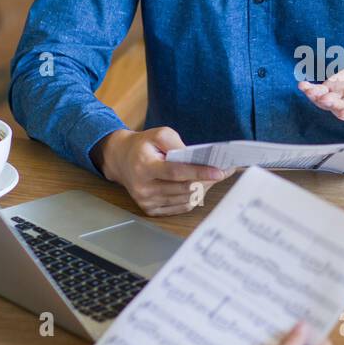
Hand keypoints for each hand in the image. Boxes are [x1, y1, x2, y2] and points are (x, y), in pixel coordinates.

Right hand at [95, 127, 233, 216]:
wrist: (120, 160)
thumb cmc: (143, 146)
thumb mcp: (158, 134)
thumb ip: (177, 143)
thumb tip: (197, 159)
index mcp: (144, 166)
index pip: (176, 172)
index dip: (199, 172)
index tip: (219, 172)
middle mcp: (144, 188)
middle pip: (183, 188)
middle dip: (206, 180)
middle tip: (223, 172)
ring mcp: (147, 202)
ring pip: (185, 199)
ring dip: (202, 189)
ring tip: (212, 177)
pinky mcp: (151, 210)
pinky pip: (180, 207)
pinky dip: (193, 198)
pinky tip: (199, 186)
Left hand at [298, 53, 343, 120]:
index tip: (342, 114)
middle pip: (343, 106)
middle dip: (331, 104)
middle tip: (322, 98)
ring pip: (329, 100)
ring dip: (318, 97)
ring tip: (308, 90)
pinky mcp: (337, 86)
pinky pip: (322, 90)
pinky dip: (312, 89)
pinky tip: (302, 85)